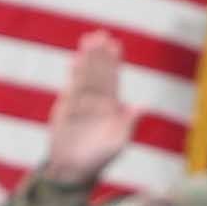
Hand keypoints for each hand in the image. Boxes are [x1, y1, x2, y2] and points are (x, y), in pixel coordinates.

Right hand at [38, 33, 137, 181]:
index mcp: (112, 108)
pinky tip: (74, 61)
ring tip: (87, 40)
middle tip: (100, 34)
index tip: (115, 43)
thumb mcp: (118, 143)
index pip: (113, 79)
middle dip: (99, 54)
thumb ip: (128, 124)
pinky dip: (73, 75)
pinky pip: (70, 88)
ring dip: (86, 59)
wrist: (74, 171)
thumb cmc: (100, 159)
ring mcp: (80, 104)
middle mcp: (96, 102)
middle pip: (98, 73)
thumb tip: (141, 106)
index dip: (114, 62)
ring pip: (85, 77)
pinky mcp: (65, 109)